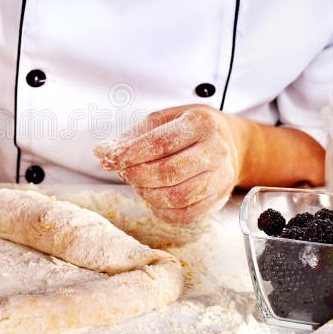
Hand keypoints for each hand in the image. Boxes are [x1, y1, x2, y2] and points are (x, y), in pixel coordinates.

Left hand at [94, 105, 251, 222]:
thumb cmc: (190, 129)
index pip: (158, 143)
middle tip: (124, 172)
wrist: (230, 143)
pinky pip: (185, 214)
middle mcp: (216, 150)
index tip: (107, 159)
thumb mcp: (165, 119)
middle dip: (136, 176)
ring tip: (139, 183)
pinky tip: (154, 198)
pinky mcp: (219, 198)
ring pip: (176, 197)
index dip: (128, 154)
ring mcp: (221, 176)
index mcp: (201, 123)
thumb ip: (133, 136)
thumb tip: (103, 152)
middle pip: (166, 173)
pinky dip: (162, 210)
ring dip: (148, 193)